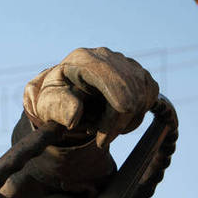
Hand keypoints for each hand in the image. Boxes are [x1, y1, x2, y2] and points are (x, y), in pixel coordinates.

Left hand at [23, 47, 158, 147]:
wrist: (65, 92)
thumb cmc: (56, 99)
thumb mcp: (47, 104)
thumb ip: (58, 108)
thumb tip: (74, 116)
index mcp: (83, 60)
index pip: (114, 85)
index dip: (114, 117)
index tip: (101, 141)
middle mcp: (107, 56)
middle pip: (131, 94)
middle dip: (117, 124)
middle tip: (101, 140)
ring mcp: (125, 62)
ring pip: (143, 97)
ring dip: (126, 121)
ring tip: (104, 128)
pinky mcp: (138, 72)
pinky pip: (150, 97)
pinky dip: (136, 115)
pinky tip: (117, 121)